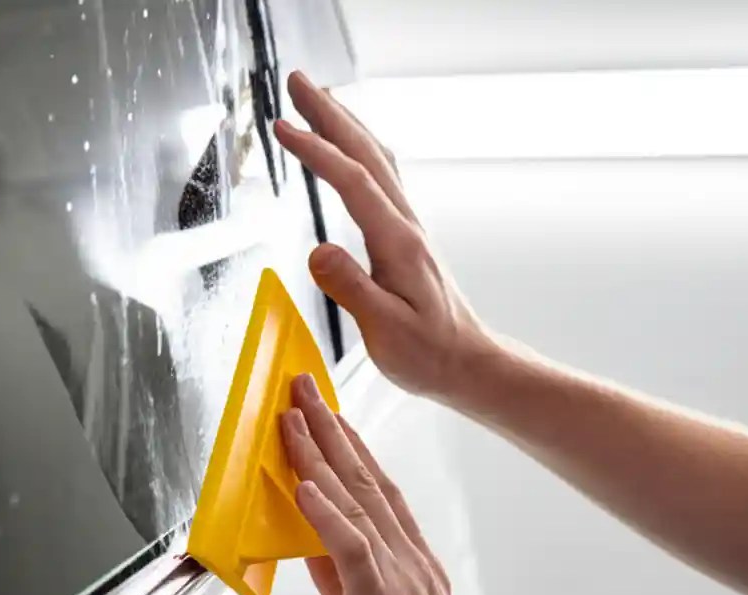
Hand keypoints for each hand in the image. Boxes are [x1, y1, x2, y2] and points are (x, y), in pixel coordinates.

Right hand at [275, 71, 494, 401]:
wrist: (466, 361)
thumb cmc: (428, 353)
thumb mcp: (385, 331)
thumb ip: (351, 289)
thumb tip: (317, 252)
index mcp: (397, 243)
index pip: (352, 183)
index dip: (317, 151)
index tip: (282, 126)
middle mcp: (404, 225)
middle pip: (365, 154)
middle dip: (330, 113)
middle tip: (296, 80)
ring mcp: (406, 227)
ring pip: (375, 159)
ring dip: (345, 124)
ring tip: (315, 98)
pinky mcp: (403, 235)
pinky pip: (379, 176)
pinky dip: (357, 148)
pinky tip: (346, 146)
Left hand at [281, 374, 475, 594]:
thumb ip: (339, 573)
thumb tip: (310, 533)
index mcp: (411, 564)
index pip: (376, 491)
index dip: (350, 448)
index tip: (327, 415)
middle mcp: (410, 563)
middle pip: (365, 483)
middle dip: (331, 431)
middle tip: (305, 390)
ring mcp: (401, 582)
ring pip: (356, 503)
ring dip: (320, 456)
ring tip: (294, 418)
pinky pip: (351, 550)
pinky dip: (326, 513)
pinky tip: (304, 484)